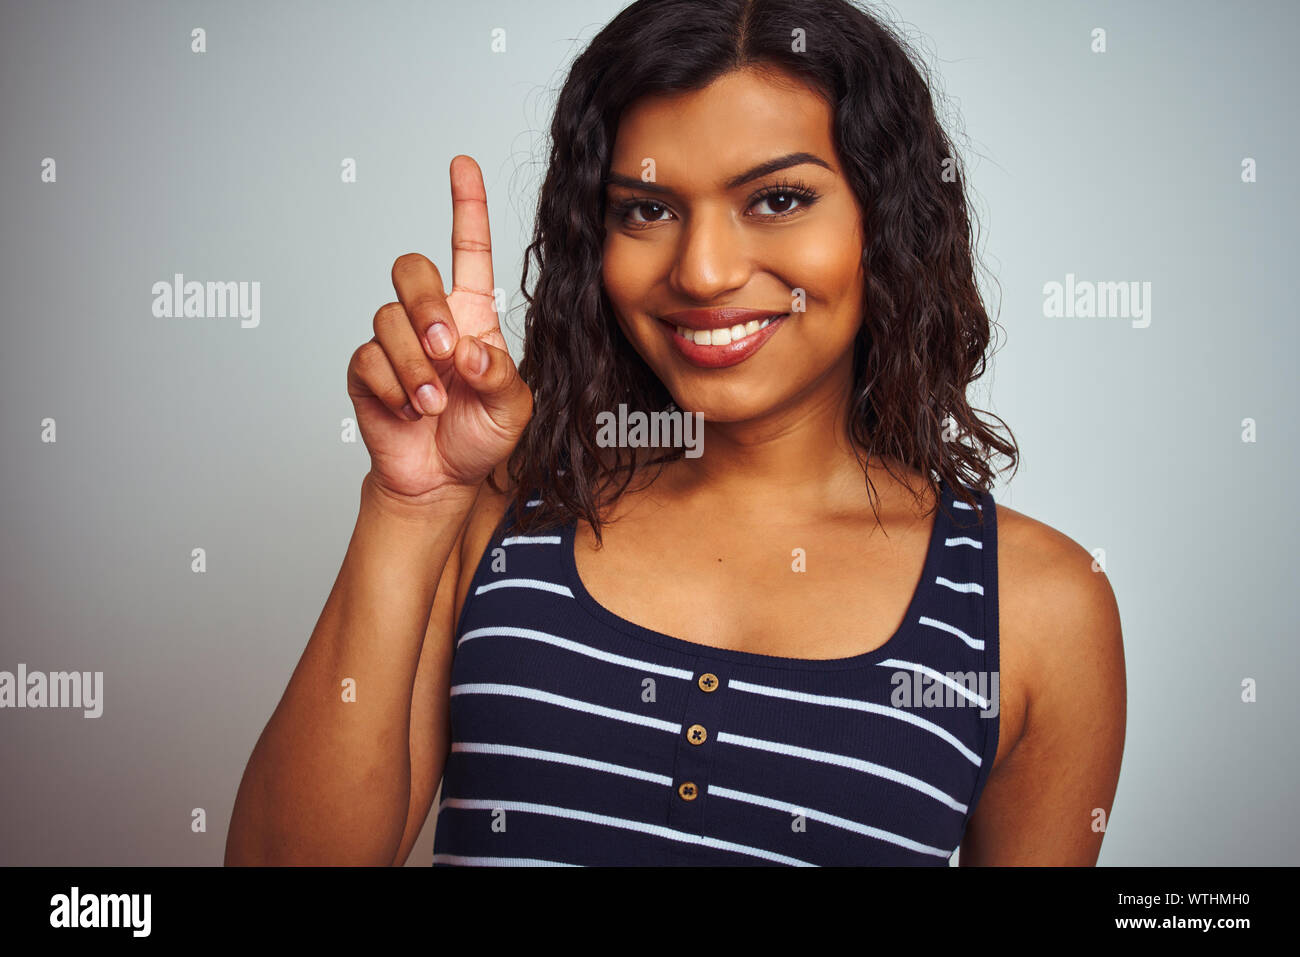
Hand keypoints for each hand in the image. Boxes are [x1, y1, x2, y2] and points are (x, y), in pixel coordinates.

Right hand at [345, 155, 532, 502]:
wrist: (441, 480)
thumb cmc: (480, 436)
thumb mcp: (513, 409)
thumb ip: (500, 374)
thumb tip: (468, 349)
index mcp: (472, 315)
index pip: (468, 249)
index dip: (466, 206)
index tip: (462, 164)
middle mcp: (431, 320)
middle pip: (411, 269)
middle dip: (425, 305)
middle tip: (445, 350)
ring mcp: (395, 343)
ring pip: (387, 319)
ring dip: (414, 365)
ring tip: (432, 403)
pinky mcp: (366, 371)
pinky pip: (368, 359)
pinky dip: (393, 388)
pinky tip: (409, 410)